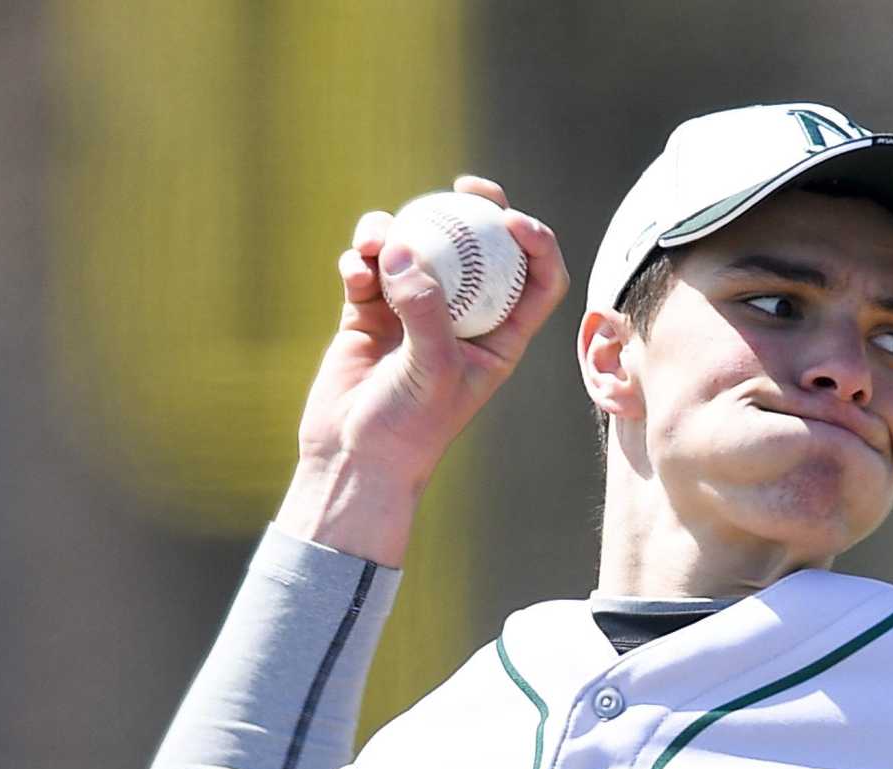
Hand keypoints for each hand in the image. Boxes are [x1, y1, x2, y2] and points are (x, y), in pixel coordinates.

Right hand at [277, 175, 569, 565]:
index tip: (510, 220)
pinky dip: (361, 259)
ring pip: (418, 248)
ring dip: (398, 231)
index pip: (538, 281)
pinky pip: (371, 266)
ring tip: (377, 241)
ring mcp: (417, 310)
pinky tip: (354, 272)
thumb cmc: (409, 429)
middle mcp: (464, 319)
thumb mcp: (429, 371)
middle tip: (463, 187)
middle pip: (483, 249)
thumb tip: (406, 249)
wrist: (354, 457)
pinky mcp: (372, 309)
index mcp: (501, 338)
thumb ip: (424, 310)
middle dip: (477, 210)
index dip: (536, 243)